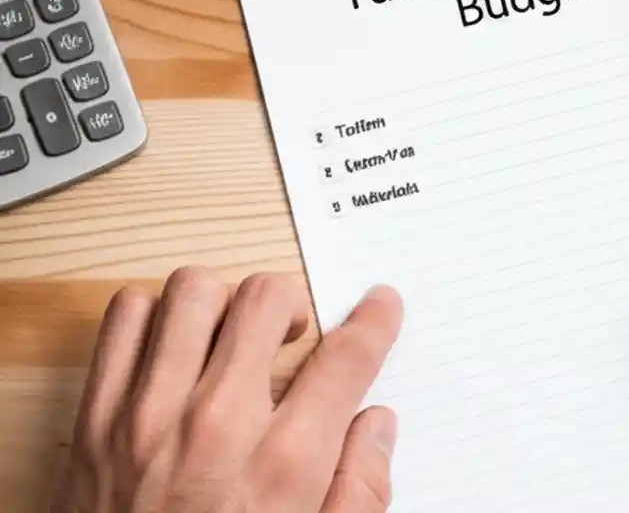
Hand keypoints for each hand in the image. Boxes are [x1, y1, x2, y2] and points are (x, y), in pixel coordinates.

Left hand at [53, 269, 402, 512]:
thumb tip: (376, 425)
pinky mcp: (95, 416)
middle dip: (292, 303)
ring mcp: (147, 415)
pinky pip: (126, 318)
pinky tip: (174, 346)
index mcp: (283, 464)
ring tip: (230, 336)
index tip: (379, 307)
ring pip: (193, 292)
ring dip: (222, 303)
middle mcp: (216, 425)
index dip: (375, 321)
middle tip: (292, 333)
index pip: (346, 358)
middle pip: (266, 298)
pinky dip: (154, 315)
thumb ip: (360, 490)